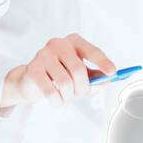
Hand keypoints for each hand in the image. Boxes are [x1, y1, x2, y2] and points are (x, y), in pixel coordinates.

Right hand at [0, 33, 115, 112]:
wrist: (30, 81)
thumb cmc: (58, 74)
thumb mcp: (78, 73)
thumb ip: (95, 75)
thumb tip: (108, 79)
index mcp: (73, 42)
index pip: (91, 50)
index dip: (103, 62)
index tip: (112, 72)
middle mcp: (58, 44)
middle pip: (78, 69)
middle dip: (83, 87)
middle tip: (81, 93)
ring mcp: (43, 55)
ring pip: (64, 82)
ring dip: (69, 95)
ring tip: (66, 96)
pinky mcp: (33, 69)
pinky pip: (50, 91)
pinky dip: (57, 100)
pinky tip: (56, 99)